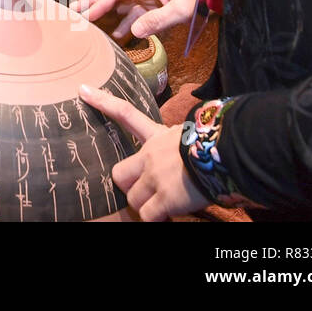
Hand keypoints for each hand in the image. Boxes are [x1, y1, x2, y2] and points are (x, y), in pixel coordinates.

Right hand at [70, 0, 199, 39]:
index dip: (99, 3)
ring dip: (104, 12)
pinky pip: (133, 13)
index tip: (86, 15)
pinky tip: (117, 35)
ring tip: (87, 23)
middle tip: (72, 14)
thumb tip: (133, 32)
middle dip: (91, 2)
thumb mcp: (181, 10)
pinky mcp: (154, 5)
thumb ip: (157, 20)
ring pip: (119, 3)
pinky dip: (123, 23)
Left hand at [79, 84, 209, 220]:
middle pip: (119, 173)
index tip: (82, 91)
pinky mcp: (165, 199)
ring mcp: (156, 178)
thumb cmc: (218, 143)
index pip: (126, 114)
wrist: (229, 155)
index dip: (103, 102)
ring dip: (146, 206)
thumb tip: (184, 147)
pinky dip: (157, 219)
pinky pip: (149, 216)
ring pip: (133, 198)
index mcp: (160, 137)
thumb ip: (180, 140)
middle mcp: (151, 156)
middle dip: (128, 185)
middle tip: (145, 191)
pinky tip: (168, 217)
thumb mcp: (194, 135)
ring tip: (164, 206)